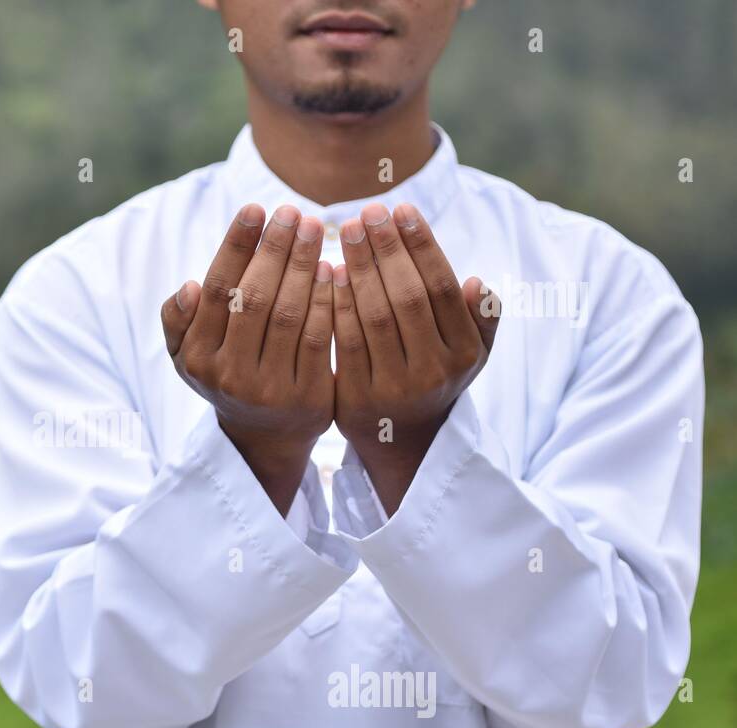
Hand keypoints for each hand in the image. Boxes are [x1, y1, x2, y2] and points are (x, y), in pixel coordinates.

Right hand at [161, 203, 334, 515]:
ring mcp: (270, 390)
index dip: (237, 246)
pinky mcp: (309, 398)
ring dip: (303, 265)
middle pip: (255, 298)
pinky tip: (334, 267)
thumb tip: (189, 287)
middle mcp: (230, 376)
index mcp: (198, 357)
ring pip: (289, 314)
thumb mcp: (188, 356)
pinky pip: (319, 337)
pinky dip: (326, 299)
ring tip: (315, 228)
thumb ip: (178, 321)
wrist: (265, 437)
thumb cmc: (226, 375)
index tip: (256, 209)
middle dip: (275, 249)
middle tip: (293, 211)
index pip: (218, 290)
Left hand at [333, 202, 500, 512]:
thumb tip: (477, 282)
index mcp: (463, 352)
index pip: (441, 287)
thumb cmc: (436, 376)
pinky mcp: (357, 399)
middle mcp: (433, 372)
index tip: (400, 208)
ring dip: (358, 268)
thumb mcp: (470, 354)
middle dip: (385, 249)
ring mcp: (394, 388)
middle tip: (365, 211)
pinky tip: (327, 271)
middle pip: (406, 297)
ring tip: (344, 230)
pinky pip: (343, 342)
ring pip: (374, 316)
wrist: (402, 439)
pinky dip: (335, 304)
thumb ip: (480, 318)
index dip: (420, 244)